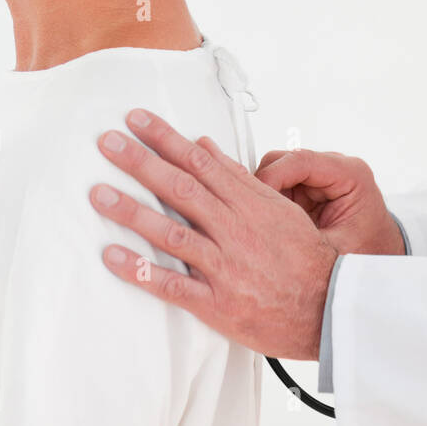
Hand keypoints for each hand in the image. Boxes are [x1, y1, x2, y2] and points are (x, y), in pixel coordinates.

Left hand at [90, 109, 339, 360]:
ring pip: (172, 233)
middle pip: (180, 188)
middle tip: (107, 142)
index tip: (136, 119)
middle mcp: (233, 229)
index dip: (165, 138)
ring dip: (133, 213)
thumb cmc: (302, 255)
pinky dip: (141, 271)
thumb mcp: (277, 207)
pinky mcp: (217, 302)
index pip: (199, 161)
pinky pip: (173, 285)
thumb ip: (236, 176)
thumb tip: (203, 144)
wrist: (327, 307)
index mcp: (247, 203)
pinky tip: (112, 256)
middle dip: (141, 162)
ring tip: (98, 194)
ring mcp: (224, 266)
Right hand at [255, 149, 405, 256]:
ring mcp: (321, 176)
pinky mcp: (310, 187)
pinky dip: (271, 202)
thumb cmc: (369, 253)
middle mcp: (335, 168)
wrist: (381, 258)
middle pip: (284, 160)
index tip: (255, 201)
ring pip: (277, 171)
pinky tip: (272, 223)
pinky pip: (279, 186)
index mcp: (350, 175)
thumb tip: (262, 229)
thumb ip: (300, 237)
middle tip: (255, 216)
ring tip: (265, 223)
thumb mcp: (334, 252)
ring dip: (266, 195)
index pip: (300, 160)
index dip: (271, 178)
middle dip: (264, 186)